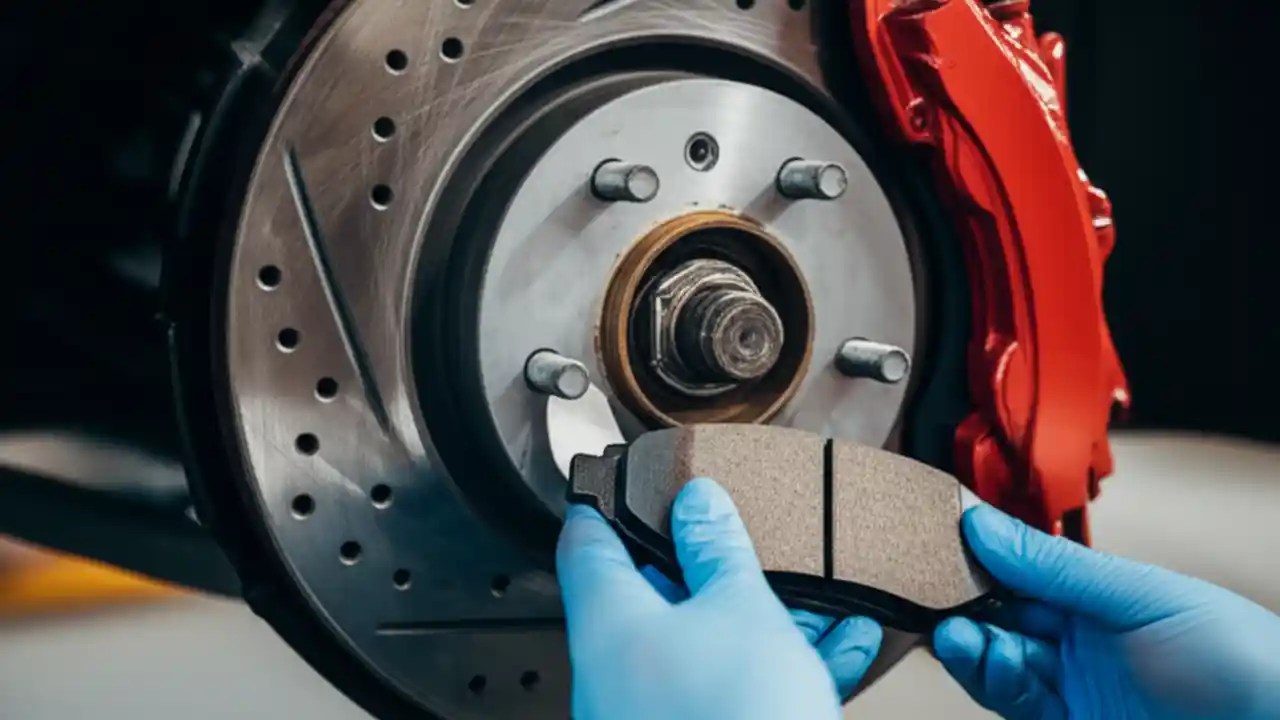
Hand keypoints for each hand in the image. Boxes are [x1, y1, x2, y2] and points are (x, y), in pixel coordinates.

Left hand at [556, 477, 882, 719]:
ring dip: (762, 612)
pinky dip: (782, 662)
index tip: (624, 472)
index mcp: (609, 624)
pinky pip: (734, 688)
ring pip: (705, 643)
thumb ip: (717, 550)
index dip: (606, 499)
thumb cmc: (737, 719)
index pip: (585, 542)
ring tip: (816, 587)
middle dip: (709, 560)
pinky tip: (843, 642)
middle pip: (653, 593)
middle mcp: (618, 670)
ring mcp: (654, 712)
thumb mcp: (740, 611)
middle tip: (742, 526)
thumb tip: (696, 502)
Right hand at [934, 504, 1279, 719]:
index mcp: (1101, 594)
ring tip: (954, 629)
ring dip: (967, 641)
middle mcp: (1081, 638)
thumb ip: (1056, 566)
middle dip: (963, 600)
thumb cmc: (1241, 659)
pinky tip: (980, 656)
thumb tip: (981, 522)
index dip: (979, 553)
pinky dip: (987, 676)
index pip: (1022, 565)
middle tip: (933, 588)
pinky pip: (1011, 699)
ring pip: (995, 657)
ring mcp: (1072, 685)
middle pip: (999, 614)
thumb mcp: (1141, 597)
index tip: (940, 539)